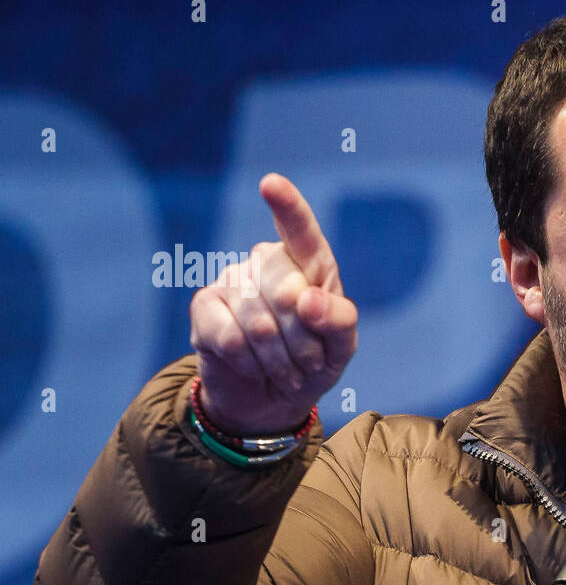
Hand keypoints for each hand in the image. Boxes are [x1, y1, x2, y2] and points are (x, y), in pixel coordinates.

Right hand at [189, 173, 357, 435]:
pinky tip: (254, 368)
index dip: (288, 207)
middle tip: (309, 363)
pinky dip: (250, 364)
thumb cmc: (313, 363)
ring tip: (287, 371)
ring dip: (279, 359)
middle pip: (286, 290)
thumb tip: (307, 299)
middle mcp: (267, 263)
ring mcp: (232, 281)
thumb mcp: (341, 347)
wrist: (272, 399)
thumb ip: (339, 321)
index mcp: (309, 264)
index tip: (271, 184)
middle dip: (304, 339)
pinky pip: (230, 338)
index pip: (300, 231)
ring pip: (258, 321)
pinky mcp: (204, 307)